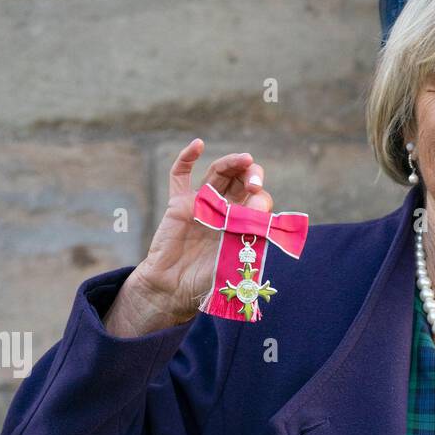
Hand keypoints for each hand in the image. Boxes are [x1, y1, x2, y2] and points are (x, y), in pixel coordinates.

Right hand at [104, 141, 273, 335]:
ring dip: (231, 163)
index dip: (261, 199)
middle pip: (241, 181)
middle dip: (252, 176)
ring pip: (218, 174)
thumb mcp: (235, 260)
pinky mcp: (179, 204)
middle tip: (254, 181)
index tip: (258, 207)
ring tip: (245, 158)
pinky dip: (187, 158)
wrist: (173, 290)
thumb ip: (248, 238)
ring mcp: (201, 204)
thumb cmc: (207, 282)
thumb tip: (260, 210)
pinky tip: (198, 144)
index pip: (257, 201)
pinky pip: (180, 175)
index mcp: (242, 224)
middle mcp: (224, 211)